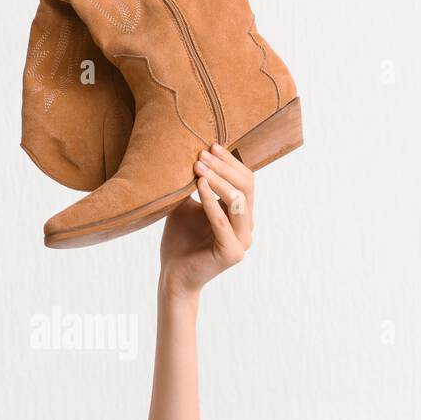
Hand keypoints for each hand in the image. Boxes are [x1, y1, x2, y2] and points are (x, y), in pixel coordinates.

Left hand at [159, 144, 254, 298]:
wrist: (173, 273)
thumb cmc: (180, 238)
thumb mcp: (186, 205)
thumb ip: (195, 184)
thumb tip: (189, 154)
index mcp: (240, 213)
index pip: (245, 180)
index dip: (230, 162)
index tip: (210, 146)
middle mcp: (247, 225)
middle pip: (246, 186)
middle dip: (224, 167)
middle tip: (202, 153)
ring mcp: (242, 240)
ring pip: (238, 200)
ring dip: (218, 180)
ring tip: (197, 166)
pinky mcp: (231, 253)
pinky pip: (222, 221)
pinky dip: (210, 200)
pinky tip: (199, 185)